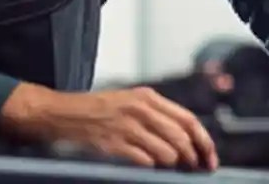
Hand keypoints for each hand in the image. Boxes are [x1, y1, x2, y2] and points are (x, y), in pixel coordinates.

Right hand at [0, 82, 218, 169]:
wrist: (58, 114)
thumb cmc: (95, 110)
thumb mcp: (129, 102)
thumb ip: (155, 116)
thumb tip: (184, 139)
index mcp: (148, 97)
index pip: (188, 120)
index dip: (204, 141)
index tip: (210, 158)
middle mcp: (140, 109)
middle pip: (181, 138)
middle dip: (194, 158)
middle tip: (196, 171)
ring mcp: (126, 127)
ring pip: (166, 153)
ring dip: (172, 165)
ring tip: (170, 170)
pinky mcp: (112, 144)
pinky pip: (144, 161)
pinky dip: (151, 167)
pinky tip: (148, 168)